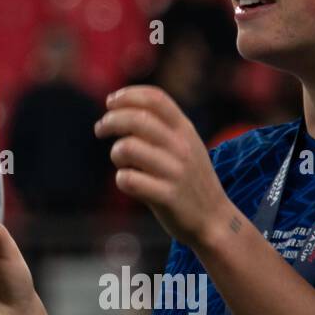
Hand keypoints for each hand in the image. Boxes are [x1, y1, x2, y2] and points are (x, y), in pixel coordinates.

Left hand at [94, 85, 232, 249]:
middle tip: (100, 129)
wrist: (214, 219)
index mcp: (185, 130)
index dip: (127, 95)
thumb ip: (160, 126)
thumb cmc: (188, 178)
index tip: (110, 102)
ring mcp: (175, 172)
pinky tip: (128, 182)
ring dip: (116, 153)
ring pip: (127, 148)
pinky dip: (121, 179)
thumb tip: (118, 108)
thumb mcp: (185, 144)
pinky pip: (128, 180)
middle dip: (110, 120)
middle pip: (137, 119)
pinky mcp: (167, 197)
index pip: (156, 99)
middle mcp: (182, 147)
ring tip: (122, 163)